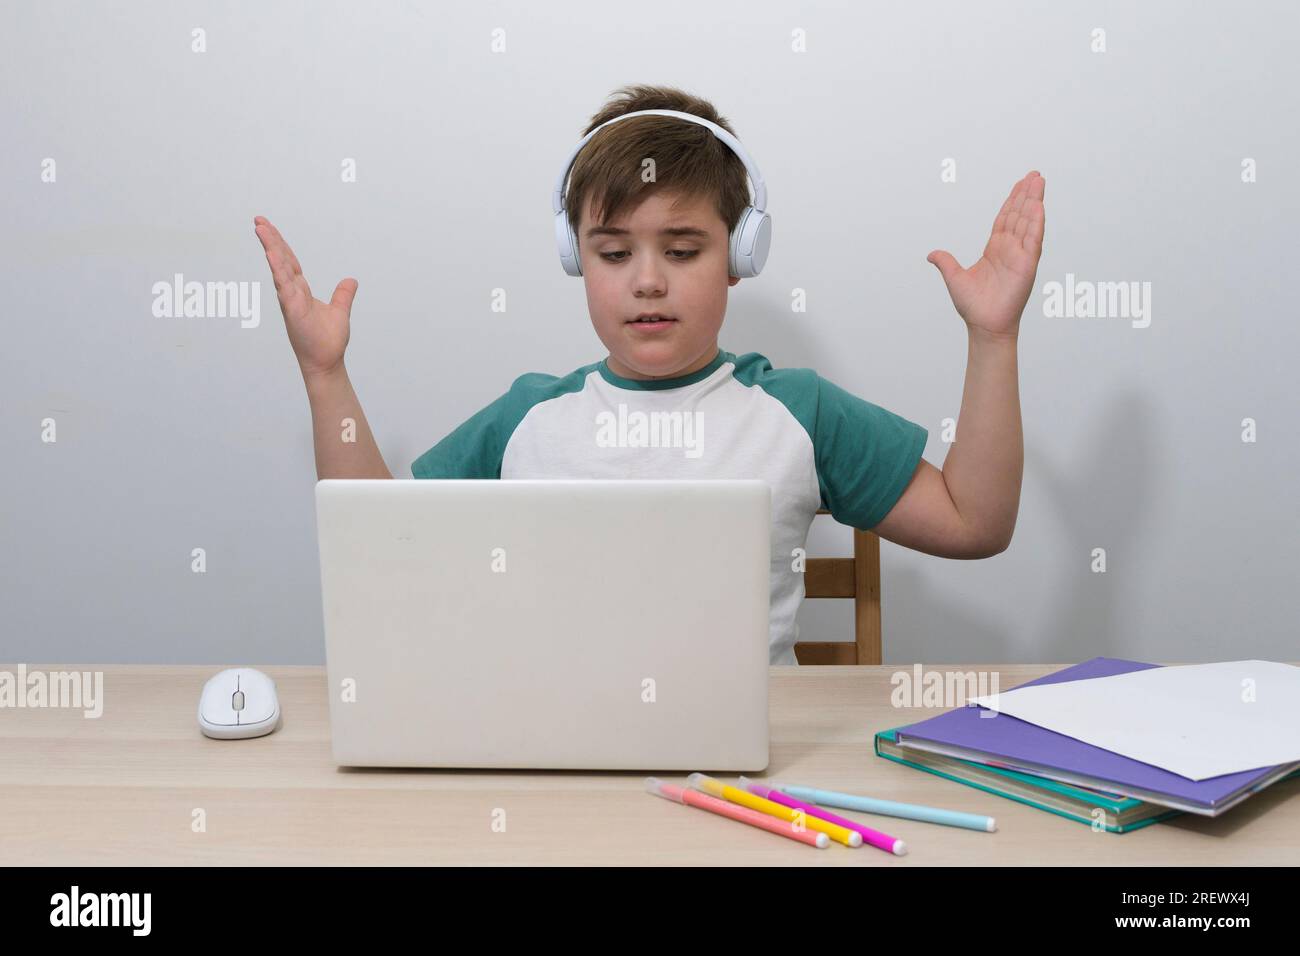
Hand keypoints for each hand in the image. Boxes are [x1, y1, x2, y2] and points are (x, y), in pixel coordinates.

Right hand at [254, 216, 357, 378]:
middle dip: (270, 239)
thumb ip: (343, 295)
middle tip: (258, 220)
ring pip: (279, 268)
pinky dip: (278, 269)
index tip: (268, 227)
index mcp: (301, 290)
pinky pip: (283, 285)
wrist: (326, 361)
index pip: (289, 261)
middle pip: (280, 259)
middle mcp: (292, 292)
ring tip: (261, 228)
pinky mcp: (292, 308)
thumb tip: (351, 281)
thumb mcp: (340, 311)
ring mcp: (290, 299)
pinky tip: (272, 254)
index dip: (280, 244)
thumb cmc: (328, 340)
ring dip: (271, 248)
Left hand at [927, 171, 1044, 338]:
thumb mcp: (954, 278)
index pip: (1005, 219)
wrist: (984, 326)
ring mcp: (1020, 256)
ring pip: (1028, 223)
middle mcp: (1010, 250)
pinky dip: (1036, 223)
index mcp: (995, 250)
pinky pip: (1032, 240)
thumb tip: (932, 254)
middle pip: (1019, 215)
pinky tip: (1039, 207)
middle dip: (1026, 194)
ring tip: (1039, 182)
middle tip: (1035, 174)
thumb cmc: (973, 307)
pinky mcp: (1027, 265)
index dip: (1013, 200)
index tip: (1021, 183)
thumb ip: (946, 262)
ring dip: (1034, 202)